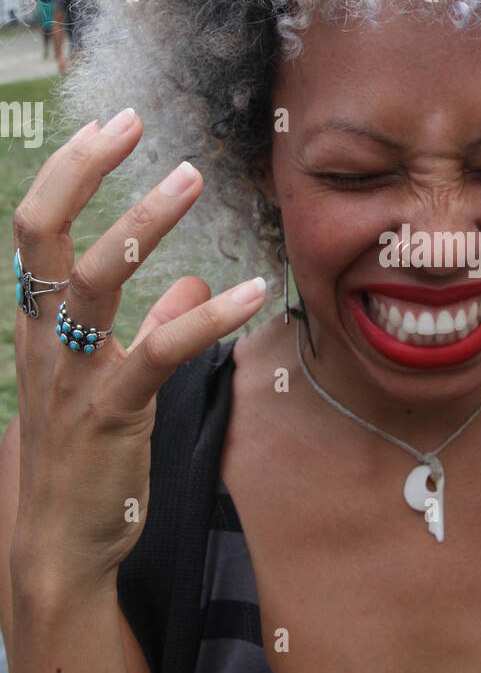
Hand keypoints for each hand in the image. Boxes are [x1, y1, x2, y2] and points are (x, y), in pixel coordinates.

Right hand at [11, 109, 266, 590]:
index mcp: (40, 326)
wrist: (61, 549)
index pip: (34, 229)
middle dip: (82, 170)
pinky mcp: (111, 413)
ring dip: (143, 219)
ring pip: (95, 277)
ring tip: (191, 176)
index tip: (109, 127)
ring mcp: (72, 375)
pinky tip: (254, 291)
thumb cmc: (87, 462)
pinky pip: (159, 349)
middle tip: (132, 123)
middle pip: (40, 232)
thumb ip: (152, 330)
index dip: (67, 172)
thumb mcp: (114, 386)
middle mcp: (44, 340)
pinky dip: (209, 316)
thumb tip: (194, 283)